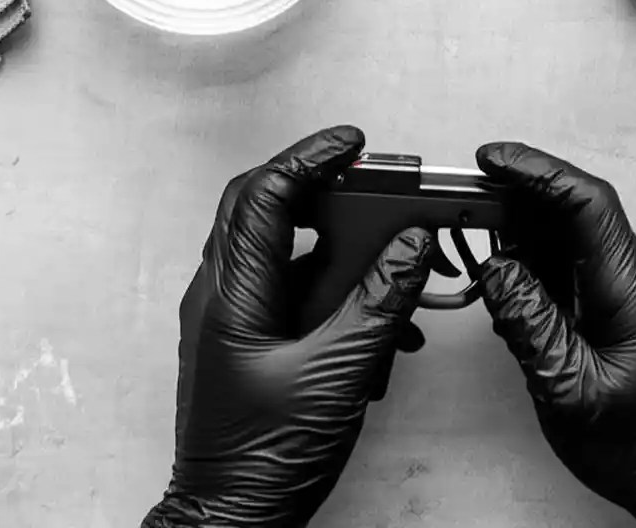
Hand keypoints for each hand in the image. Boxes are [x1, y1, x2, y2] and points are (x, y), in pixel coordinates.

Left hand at [142, 126, 434, 526]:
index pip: (263, 194)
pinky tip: (381, 324)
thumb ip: (379, 301)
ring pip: (292, 257)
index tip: (355, 145)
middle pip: (274, 214)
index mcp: (232, 294)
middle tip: (387, 201)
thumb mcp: (337, 373)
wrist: (230, 519)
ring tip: (396, 271)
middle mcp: (225, 296)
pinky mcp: (254, 344)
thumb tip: (410, 244)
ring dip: (345, 256)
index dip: (310, 159)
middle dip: (335, 201)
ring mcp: (237, 321)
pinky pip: (298, 297)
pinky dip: (340, 296)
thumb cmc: (262, 458)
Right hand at [475, 142, 635, 527]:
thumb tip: (495, 267)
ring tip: (473, 238)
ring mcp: (629, 290)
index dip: (537, 170)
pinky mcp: (619, 307)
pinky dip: (534, 262)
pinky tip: (504, 275)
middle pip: (574, 211)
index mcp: (630, 288)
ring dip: (522, 231)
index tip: (490, 159)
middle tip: (462, 200)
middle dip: (517, 196)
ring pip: (570, 238)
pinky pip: (573, 267)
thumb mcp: (568, 388)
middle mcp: (635, 277)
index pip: (587, 202)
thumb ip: (528, 322)